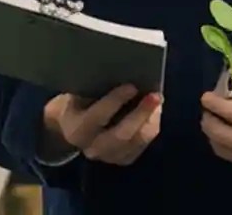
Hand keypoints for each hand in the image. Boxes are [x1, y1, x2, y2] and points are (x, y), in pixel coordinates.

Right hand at [41, 84, 161, 164]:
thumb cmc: (78, 100)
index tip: (132, 86)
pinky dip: (151, 125)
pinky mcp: (124, 159)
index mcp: (77, 129)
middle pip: (121, 135)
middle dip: (141, 114)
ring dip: (151, 119)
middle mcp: (92, 148)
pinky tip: (156, 109)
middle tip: (155, 94)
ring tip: (158, 99)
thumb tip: (124, 72)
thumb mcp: (78, 92)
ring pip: (136, 141)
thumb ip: (94, 86)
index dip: (115, 101)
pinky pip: (143, 144)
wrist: (72, 126)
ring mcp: (109, 157)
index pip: (97, 117)